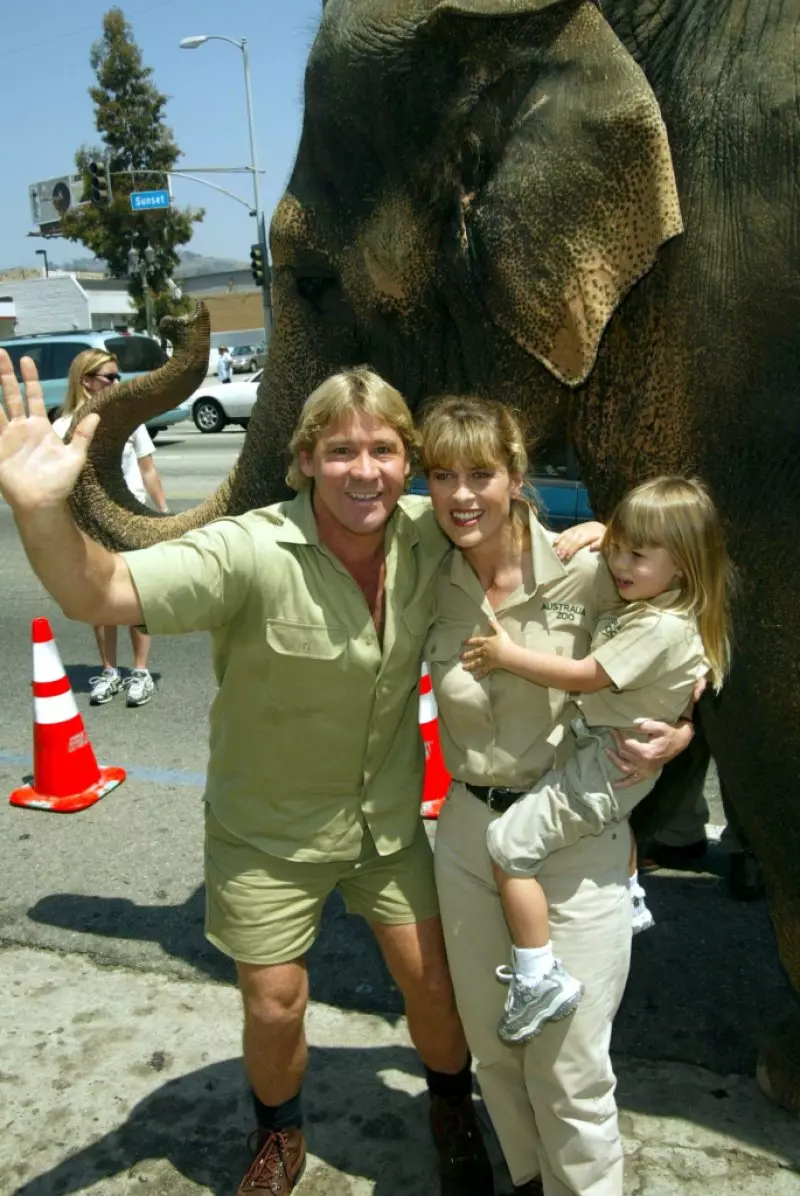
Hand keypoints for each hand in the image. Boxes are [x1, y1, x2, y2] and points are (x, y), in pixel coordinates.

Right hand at [0, 351, 98, 512]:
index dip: (30, 379)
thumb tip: (97, 414)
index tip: (27, 360)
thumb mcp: (75, 457)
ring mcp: (7, 436)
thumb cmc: (59, 482)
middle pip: (12, 395)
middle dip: (6, 375)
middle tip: (1, 353)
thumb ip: (83, 435)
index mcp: (40, 427)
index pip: (34, 396)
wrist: (42, 502)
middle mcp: (22, 427)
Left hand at [461, 616, 510, 678]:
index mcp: (486, 642)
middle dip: (466, 655)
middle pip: (474, 653)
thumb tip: (489, 618)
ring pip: (476, 663)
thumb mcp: (500, 632)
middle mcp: (484, 651)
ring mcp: (486, 659)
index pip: (476, 641)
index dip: (470, 641)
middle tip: (460, 657)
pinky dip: (480, 675)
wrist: (508, 654)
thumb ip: (495, 625)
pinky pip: (484, 671)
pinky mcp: (490, 666)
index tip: (463, 642)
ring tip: (463, 668)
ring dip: (469, 665)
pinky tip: (475, 677)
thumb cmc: (505, 643)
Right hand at [553, 520, 605, 561]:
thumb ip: (599, 545)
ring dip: (560, 545)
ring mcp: (575, 529)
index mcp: (587, 535)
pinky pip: (565, 532)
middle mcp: (580, 531)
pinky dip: (559, 537)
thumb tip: (591, 549)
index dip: (571, 550)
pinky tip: (554, 543)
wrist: (599, 526)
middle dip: (564, 549)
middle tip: (559, 557)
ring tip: (556, 553)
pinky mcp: (573, 529)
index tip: (567, 557)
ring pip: (566, 537)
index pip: (577, 543)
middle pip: (570, 541)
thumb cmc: (602, 537)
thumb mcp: (604, 541)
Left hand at [607, 717, 691, 788]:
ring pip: (625, 767)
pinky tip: (614, 785)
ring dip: (614, 760)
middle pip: (624, 754)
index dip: (619, 736)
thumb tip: (632, 725)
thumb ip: (645, 726)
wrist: (680, 742)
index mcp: (647, 753)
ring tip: (607, 751)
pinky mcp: (646, 774)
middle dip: (617, 743)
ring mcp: (645, 771)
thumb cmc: (669, 734)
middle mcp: (645, 764)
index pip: (627, 745)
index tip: (615, 729)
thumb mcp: (659, 726)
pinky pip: (633, 781)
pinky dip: (624, 783)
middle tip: (612, 733)